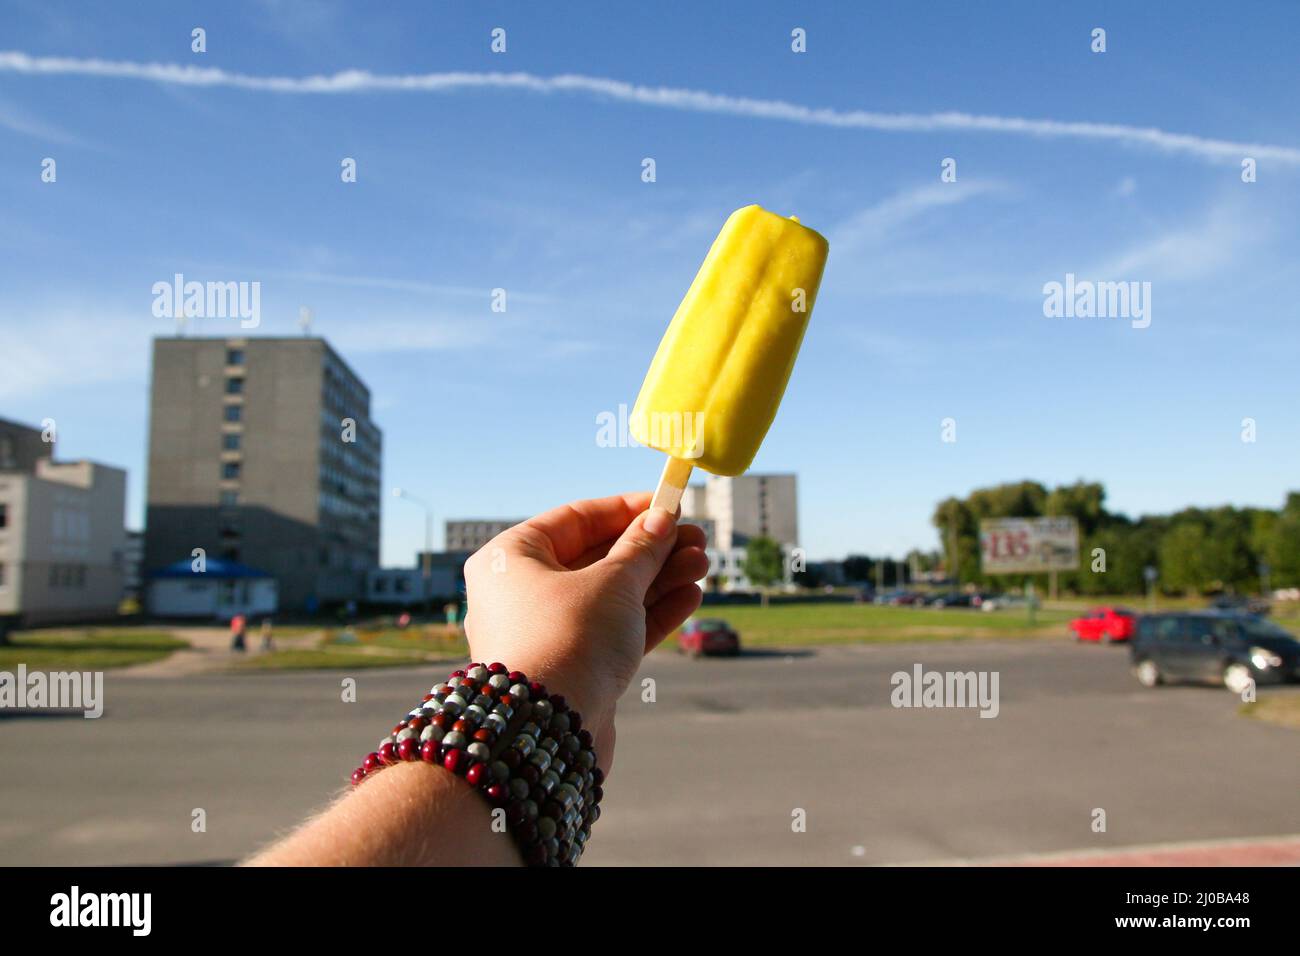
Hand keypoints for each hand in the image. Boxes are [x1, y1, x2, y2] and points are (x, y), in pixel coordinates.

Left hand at [462, 492, 707, 771]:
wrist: (546, 732)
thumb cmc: (568, 640)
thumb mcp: (613, 582)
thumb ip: (641, 548)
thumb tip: (661, 520)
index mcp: (511, 558)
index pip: (576, 518)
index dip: (627, 510)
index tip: (669, 504)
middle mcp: (521, 593)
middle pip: (597, 557)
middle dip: (651, 548)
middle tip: (697, 539)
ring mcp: (547, 633)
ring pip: (610, 596)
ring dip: (659, 579)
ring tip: (703, 566)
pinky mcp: (572, 668)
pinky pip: (613, 630)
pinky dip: (650, 613)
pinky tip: (689, 597)